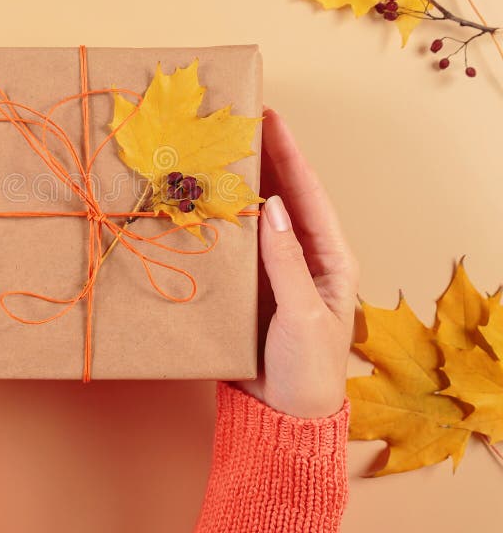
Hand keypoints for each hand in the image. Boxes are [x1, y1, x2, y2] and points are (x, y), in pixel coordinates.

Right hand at [228, 107, 358, 418]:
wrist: (282, 414)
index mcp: (329, 258)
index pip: (308, 195)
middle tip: (239, 123)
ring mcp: (273, 268)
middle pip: (283, 196)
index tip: (270, 119)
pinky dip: (220, 221)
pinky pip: (234, 245)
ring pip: (255, 216)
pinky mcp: (248, 285)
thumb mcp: (304, 313)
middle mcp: (302, 255)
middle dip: (264, 159)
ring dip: (239, 185)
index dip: (290, 154)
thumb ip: (287, 262)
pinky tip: (201, 204)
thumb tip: (274, 207)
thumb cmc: (308, 368)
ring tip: (218, 152)